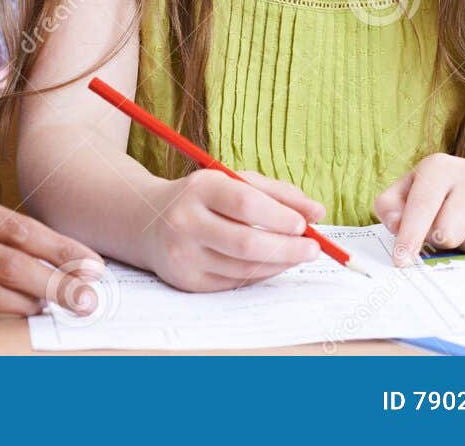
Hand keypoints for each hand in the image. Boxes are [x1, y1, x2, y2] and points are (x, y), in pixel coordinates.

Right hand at [141, 169, 323, 291]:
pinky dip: (260, 274)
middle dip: (288, 249)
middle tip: (313, 249)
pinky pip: (235, 282)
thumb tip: (317, 212)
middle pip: (247, 243)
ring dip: (279, 264)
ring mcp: (183, 254)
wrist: (147, 220)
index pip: (245, 204)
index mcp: (199, 189)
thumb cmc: (201, 198)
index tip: (303, 224)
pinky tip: (271, 263)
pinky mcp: (187, 280)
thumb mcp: (233, 182)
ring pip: (244, 268)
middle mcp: (185, 222)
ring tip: (297, 254)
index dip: (279, 216)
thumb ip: (277, 193)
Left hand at [374, 153, 464, 263]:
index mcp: (439, 166)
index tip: (401, 262)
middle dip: (440, 242)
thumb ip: (390, 208)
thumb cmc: (434, 194)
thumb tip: (398, 226)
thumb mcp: (405, 194)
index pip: (421, 208)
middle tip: (443, 231)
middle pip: (448, 233)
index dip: (409, 238)